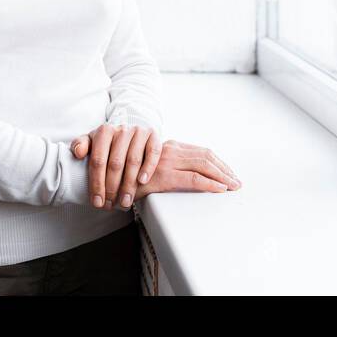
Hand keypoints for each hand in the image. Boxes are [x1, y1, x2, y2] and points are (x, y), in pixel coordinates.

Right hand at [71, 126, 240, 207]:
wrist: (99, 173)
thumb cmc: (118, 174)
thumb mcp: (142, 167)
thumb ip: (157, 167)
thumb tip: (172, 176)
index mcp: (165, 146)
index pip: (198, 150)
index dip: (216, 161)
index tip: (227, 172)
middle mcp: (168, 149)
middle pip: (205, 155)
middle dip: (224, 169)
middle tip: (236, 181)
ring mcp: (166, 160)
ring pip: (204, 164)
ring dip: (222, 175)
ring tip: (233, 186)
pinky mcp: (163, 175)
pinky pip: (194, 178)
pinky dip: (211, 183)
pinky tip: (220, 189)